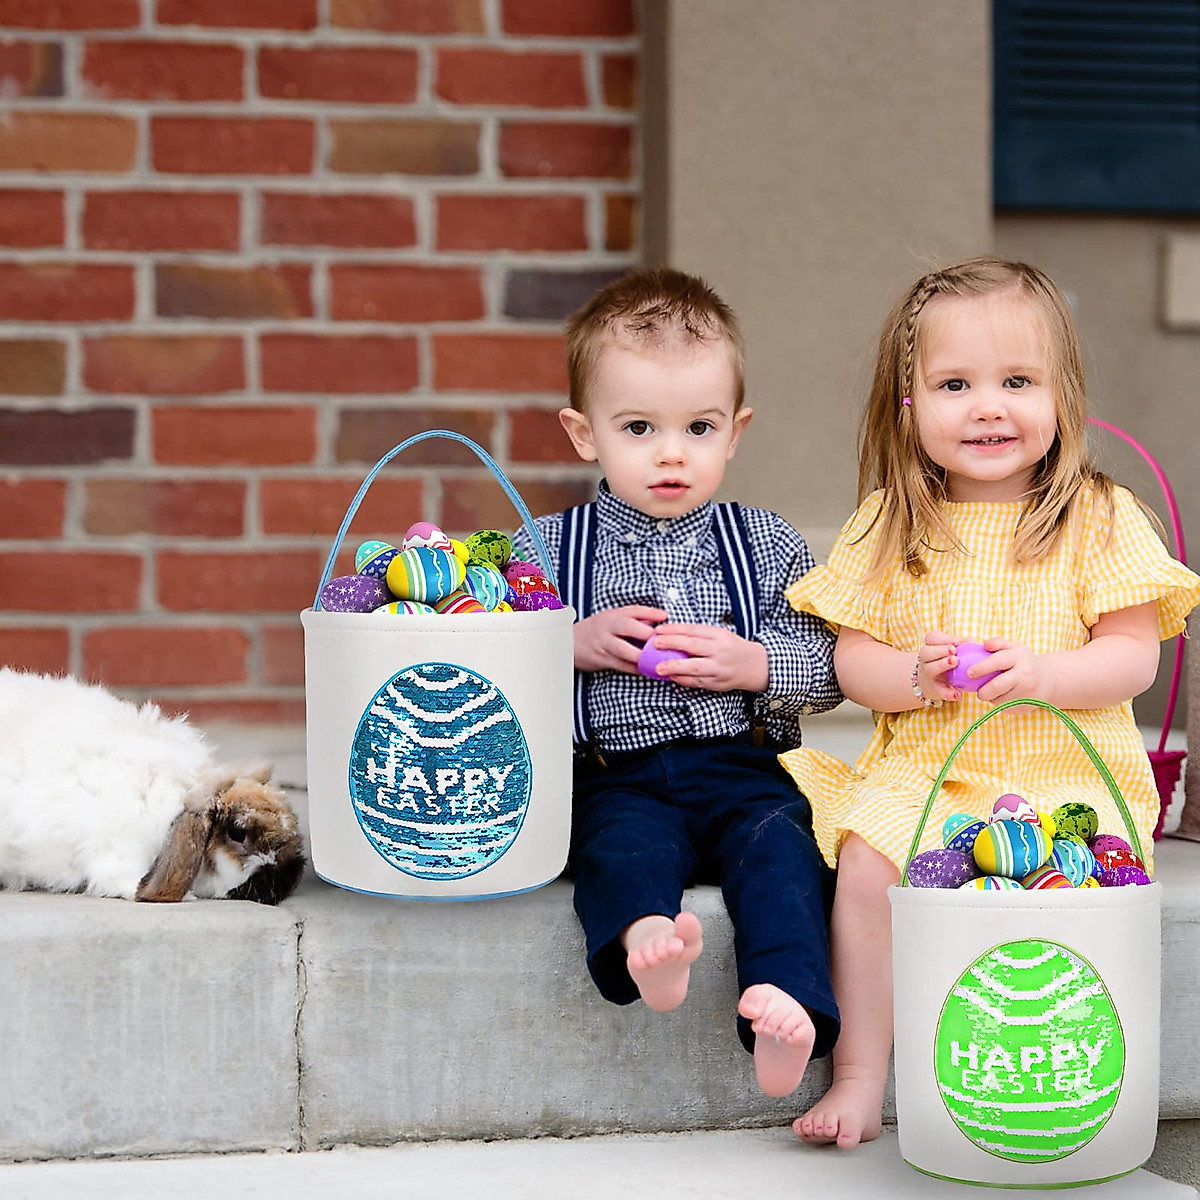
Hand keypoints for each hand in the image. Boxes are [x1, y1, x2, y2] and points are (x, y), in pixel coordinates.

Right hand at [574, 606, 666, 673]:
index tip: (664, 616)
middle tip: (663, 641)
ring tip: (658, 660)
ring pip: (624, 650)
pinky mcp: (601, 659)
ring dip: (642, 656)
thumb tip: (661, 617)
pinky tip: (648, 670)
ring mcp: (603, 643)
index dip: (650, 612)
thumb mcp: (614, 618)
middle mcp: (608, 626)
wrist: (571, 642)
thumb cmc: (600, 629)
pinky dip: (635, 668)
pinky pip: (621, 665)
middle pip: (628, 627)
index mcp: (614, 615)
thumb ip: (636, 617)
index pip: (633, 610)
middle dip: (646, 634)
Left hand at [643, 624, 768, 691]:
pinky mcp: (718, 684)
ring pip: (695, 668)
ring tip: (659, 668)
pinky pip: (697, 682)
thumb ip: (697, 634)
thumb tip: (669, 633)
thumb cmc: (730, 647)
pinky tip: (672, 677)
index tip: (658, 630)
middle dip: (673, 645)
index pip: (694, 630)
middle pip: (694, 646)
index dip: (674, 630)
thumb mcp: (718, 634)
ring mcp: (719, 668)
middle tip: (654, 645)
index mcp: (718, 635)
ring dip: (675, 668)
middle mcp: (720, 651)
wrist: (754, 665)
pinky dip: (683, 680)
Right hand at [916, 630, 959, 703]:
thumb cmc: (946, 662)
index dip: (943, 639)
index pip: (931, 638)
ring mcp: (928, 675)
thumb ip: (961, 645)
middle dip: (940, 650)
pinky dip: (947, 693)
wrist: (932, 683)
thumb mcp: (950, 651)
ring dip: (941, 665)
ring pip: (929, 668)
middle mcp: (926, 660)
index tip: (955, 642)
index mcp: (931, 647)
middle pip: (926, 652)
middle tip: (953, 651)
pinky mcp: (934, 689)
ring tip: (955, 662)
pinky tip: (957, 694)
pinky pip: (939, 691)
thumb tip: (974, 642)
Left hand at [975, 637, 1048, 702]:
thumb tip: (984, 644)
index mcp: (1019, 657)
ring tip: (992, 693)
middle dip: (984, 691)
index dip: (982, 667)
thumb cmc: (1023, 662)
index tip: (969, 673)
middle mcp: (1025, 674)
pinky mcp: (1027, 706)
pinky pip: (1006, 708)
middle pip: (998, 686)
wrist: (1048, 680)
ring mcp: (1028, 692)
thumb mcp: (1014, 648)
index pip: (998, 661)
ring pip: (1000, 700)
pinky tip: (1004, 698)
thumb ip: (998, 643)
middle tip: (979, 692)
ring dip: (991, 698)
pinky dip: (1000, 704)